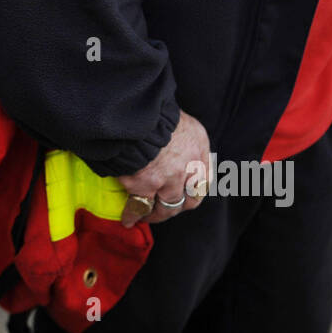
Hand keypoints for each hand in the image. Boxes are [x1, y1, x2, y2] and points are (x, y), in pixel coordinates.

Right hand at [118, 110, 209, 226]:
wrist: (135, 113)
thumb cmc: (155, 113)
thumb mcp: (182, 122)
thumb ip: (185, 141)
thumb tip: (177, 153)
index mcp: (198, 148)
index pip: (203, 182)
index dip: (193, 193)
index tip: (184, 197)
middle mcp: (188, 167)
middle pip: (188, 200)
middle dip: (177, 207)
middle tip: (165, 210)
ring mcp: (167, 179)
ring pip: (166, 208)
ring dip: (156, 215)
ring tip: (146, 216)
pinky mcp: (144, 185)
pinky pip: (139, 206)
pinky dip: (132, 215)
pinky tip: (128, 219)